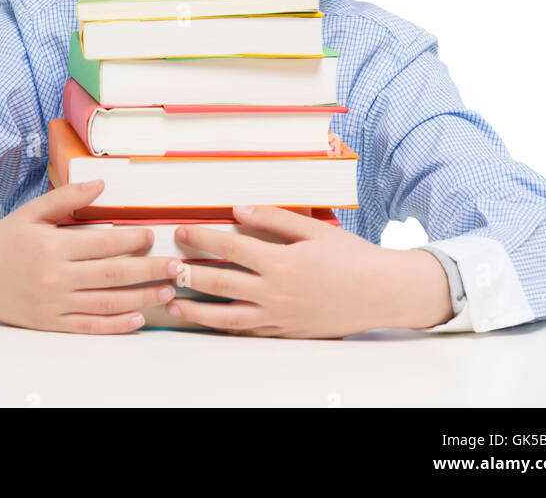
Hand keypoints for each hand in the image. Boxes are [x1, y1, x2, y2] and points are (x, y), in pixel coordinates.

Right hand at [0, 179, 179, 332]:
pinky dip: (115, 325)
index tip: (152, 236)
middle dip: (148, 270)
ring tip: (167, 293)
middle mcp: (55, 276)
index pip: (103, 242)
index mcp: (52, 245)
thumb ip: (67, 197)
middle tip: (176, 267)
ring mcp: (54, 304)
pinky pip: (88, 327)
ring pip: (106, 303)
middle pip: (112, 274)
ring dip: (141, 299)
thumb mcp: (31, 212)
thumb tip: (101, 183)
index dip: (132, 240)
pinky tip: (138, 320)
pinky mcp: (50, 324)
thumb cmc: (4, 240)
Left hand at [160, 206, 399, 338]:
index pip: (230, 249)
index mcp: (281, 264)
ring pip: (227, 318)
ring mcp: (279, 318)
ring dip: (196, 311)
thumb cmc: (350, 257)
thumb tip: (238, 211)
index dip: (202, 239)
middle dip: (188, 273)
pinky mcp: (286, 334)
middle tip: (164, 266)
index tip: (181, 232)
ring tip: (172, 303)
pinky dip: (225, 329)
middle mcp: (276, 294)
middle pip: (220, 284)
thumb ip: (273, 219)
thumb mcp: (313, 229)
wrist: (381, 293)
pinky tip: (209, 324)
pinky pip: (248, 333)